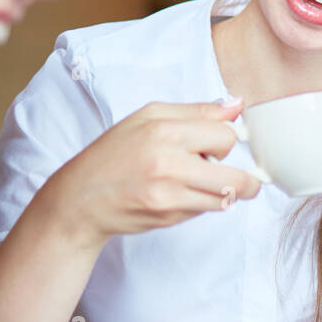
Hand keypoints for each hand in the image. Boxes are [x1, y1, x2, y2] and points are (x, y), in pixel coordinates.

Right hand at [42, 99, 261, 248]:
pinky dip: (201, 204)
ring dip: (222, 193)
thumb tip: (237, 106)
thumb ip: (197, 112)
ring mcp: (169, 191)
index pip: (226, 135)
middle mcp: (168, 160)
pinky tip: (180, 196)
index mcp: (164, 128)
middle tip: (225, 174)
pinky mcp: (168, 215)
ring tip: (199, 185)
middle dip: (240, 177)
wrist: (81, 198)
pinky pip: (205, 210)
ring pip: (226, 197)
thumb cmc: (114, 155)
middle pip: (236, 174)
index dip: (225, 141)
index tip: (217, 146)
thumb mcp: (149, 118)